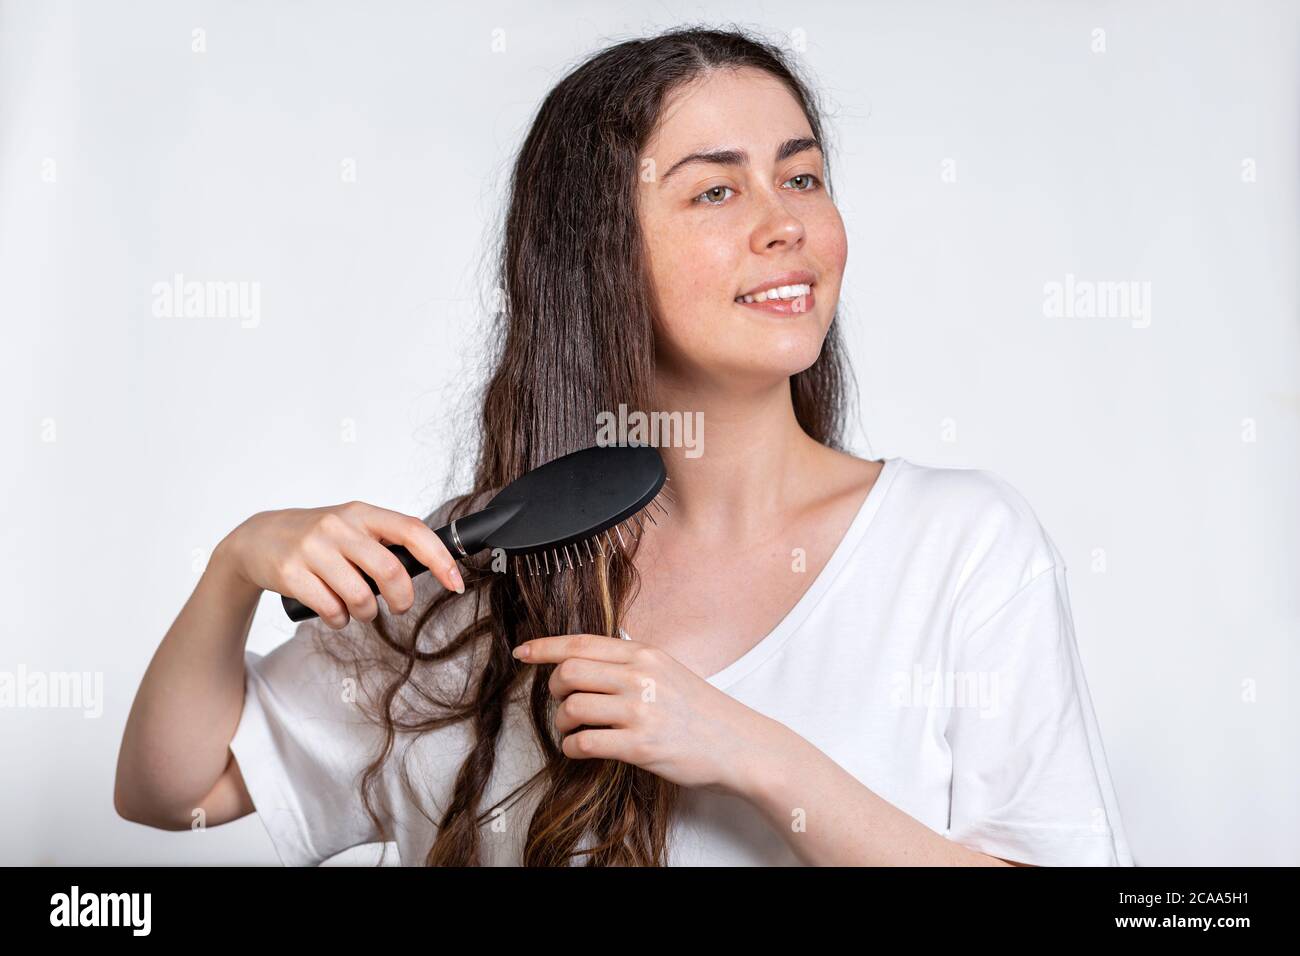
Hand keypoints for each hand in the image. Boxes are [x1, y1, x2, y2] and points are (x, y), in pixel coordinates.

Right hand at [219, 501, 464, 629]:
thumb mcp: (351, 527)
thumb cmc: (316, 538)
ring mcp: (312, 548)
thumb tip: (434, 565)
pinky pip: (330, 610)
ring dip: (367, 613)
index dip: (440, 558)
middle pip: (390, 571)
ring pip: (360, 596)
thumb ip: (385, 541)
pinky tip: (335, 614)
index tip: (455, 582)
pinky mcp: (290, 573)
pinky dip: (339, 620)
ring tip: (359, 609)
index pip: (412, 530)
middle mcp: (338, 526)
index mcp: (361, 513)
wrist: (256, 539)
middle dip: (402, 600)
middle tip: (399, 607)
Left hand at [513, 633, 778, 797]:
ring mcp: (641, 711)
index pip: (582, 643)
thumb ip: (629, 663)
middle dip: (554, 688)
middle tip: (562, 702)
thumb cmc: (699, 711)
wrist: (738, 745)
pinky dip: (572, 748)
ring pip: (572, 707)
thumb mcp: (667, 671)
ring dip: (562, 722)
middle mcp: (641, 677)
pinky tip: (580, 750)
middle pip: (569, 672)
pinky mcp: (641, 746)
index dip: (545, 646)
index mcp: (645, 654)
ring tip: (572, 730)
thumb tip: (582, 662)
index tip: (522, 651)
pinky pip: (585, 743)